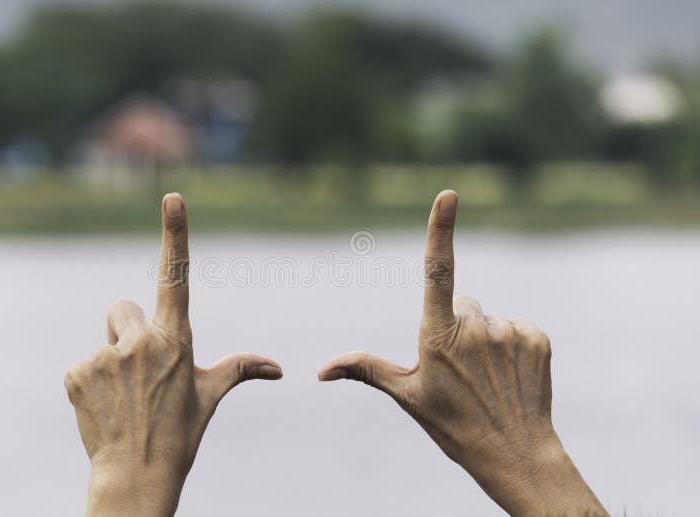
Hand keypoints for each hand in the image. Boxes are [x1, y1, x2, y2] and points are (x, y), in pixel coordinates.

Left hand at [65, 193, 282, 516]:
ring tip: (123, 397)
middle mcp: (140, 341)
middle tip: (137, 370)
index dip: (176, 233)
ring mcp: (106, 357)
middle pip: (122, 309)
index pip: (177, 276)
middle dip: (127, 330)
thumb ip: (242, 369)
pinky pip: (81, 364)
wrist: (137, 477)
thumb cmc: (180, 434)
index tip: (172, 196)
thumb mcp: (211, 396)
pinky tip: (104, 407)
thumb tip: (280, 369)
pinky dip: (90, 382)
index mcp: (176, 339)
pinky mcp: (77, 373)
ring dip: (110, 360)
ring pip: (103, 339)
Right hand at [318, 190, 606, 516]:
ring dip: (487, 338)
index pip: (438, 272)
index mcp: (438, 335)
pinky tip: (510, 375)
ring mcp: (510, 332)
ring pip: (490, 318)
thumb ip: (364, 370)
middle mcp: (476, 328)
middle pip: (462, 304)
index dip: (440, 230)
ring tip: (487, 377)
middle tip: (461, 368)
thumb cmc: (453, 425)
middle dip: (458, 326)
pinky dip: (513, 345)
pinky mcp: (538, 338)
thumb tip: (320, 371)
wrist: (514, 454)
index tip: (448, 195)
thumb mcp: (406, 395)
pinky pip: (518, 326)